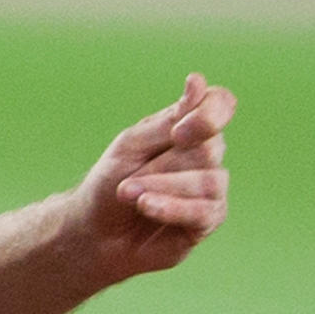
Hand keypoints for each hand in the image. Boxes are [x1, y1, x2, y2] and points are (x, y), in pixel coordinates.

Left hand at [81, 74, 233, 274]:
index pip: (220, 104)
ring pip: (207, 180)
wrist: (94, 232)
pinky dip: (171, 207)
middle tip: (128, 179)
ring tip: (128, 195)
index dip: (209, 115)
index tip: (177, 133)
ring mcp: (211, 188)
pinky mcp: (208, 221)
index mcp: (189, 127)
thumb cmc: (110, 183)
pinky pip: (203, 211)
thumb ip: (168, 120)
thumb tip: (198, 81)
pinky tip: (146, 207)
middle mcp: (206, 155)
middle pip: (208, 147)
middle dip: (161, 165)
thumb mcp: (132, 145)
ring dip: (161, 187)